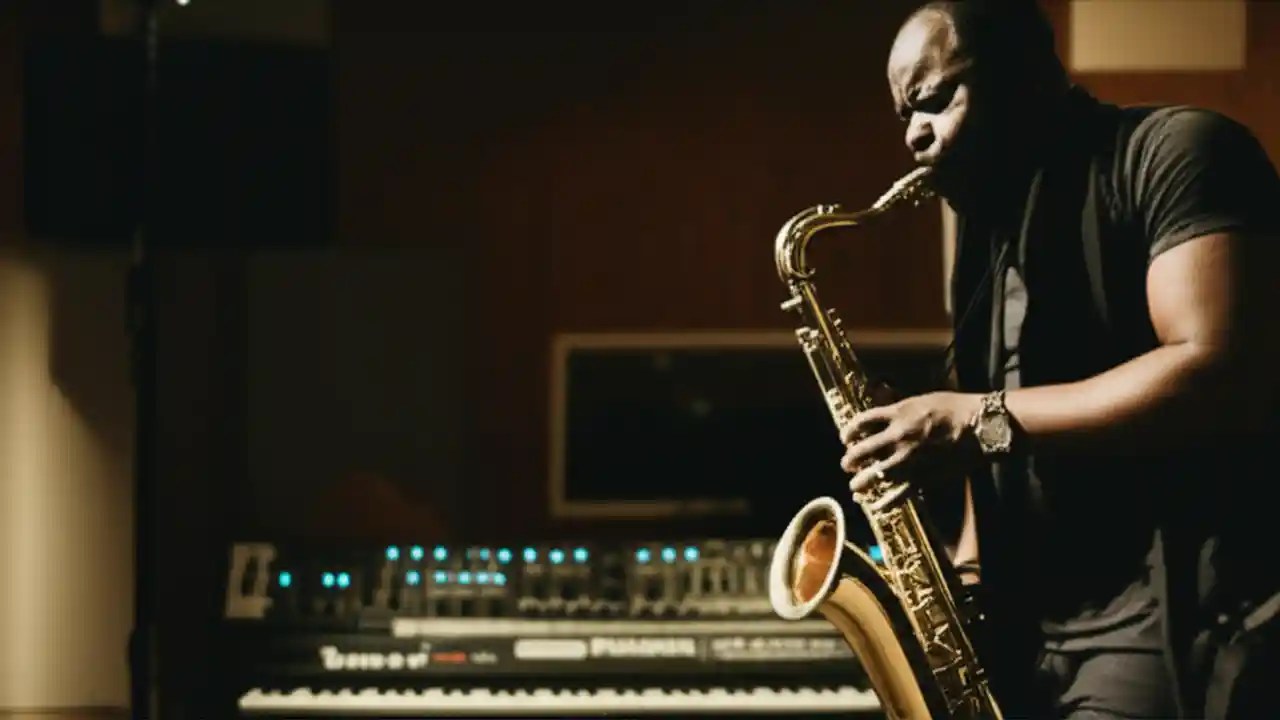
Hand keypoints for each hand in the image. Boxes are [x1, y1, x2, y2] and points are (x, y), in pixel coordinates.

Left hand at [839, 391, 983, 491]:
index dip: (848, 431)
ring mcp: (909, 460)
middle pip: (861, 451)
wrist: (980, 426)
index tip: (845, 438)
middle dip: (849, 460)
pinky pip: (898, 494)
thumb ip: (899, 411)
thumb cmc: (953, 408)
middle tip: (846, 465)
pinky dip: (885, 503)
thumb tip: (882, 418)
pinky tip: (875, 507)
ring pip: (875, 475)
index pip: (861, 423)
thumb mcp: (920, 401)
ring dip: (861, 483)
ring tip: (854, 488)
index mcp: (897, 415)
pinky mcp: (923, 477)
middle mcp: (898, 438)